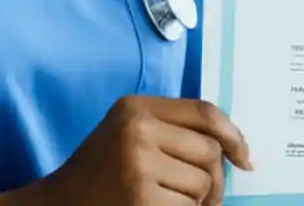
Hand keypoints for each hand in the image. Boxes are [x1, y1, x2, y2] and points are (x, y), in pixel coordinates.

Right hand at [38, 95, 253, 205]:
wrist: (58, 204)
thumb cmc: (101, 170)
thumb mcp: (129, 132)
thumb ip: (173, 129)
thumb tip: (238, 150)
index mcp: (135, 107)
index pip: (204, 112)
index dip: (233, 136)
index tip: (245, 158)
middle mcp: (137, 129)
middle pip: (209, 152)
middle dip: (214, 179)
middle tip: (202, 197)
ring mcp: (138, 165)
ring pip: (202, 183)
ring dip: (196, 201)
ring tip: (169, 201)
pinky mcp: (141, 199)